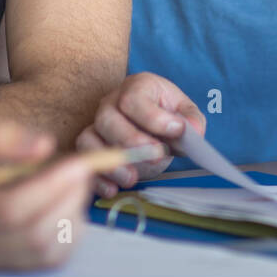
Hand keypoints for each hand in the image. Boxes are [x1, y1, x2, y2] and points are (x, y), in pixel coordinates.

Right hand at [0, 120, 93, 270]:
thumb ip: (0, 137)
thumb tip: (44, 146)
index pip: (10, 211)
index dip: (51, 187)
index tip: (79, 164)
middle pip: (33, 234)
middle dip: (68, 200)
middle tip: (84, 168)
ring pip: (43, 250)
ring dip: (72, 216)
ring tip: (77, 182)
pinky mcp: (9, 258)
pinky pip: (48, 257)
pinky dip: (69, 232)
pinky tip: (69, 203)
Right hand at [75, 72, 204, 198]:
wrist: (154, 124)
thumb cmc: (168, 115)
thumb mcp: (185, 112)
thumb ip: (191, 119)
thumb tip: (191, 130)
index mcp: (137, 86)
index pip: (134, 99)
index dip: (153, 118)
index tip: (175, 131)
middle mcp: (111, 102)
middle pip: (108, 118)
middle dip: (131, 140)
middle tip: (156, 156)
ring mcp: (96, 124)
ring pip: (90, 140)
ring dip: (111, 162)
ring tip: (132, 178)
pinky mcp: (90, 146)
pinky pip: (85, 160)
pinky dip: (97, 177)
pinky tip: (113, 190)